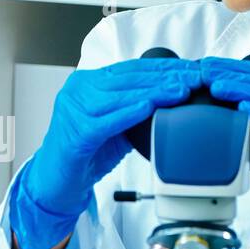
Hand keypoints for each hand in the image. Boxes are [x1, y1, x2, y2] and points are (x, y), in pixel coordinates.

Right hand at [12, 57, 202, 248]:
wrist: (56, 181)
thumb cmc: (86, 152)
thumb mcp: (114, 122)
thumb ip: (134, 106)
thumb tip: (173, 95)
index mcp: (87, 83)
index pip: (130, 69)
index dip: (162, 67)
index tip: (189, 68)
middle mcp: (78, 91)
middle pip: (128, 79)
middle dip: (164, 77)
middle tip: (193, 77)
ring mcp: (73, 111)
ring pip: (120, 96)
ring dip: (154, 92)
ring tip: (180, 90)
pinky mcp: (75, 134)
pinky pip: (107, 121)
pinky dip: (129, 113)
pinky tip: (149, 108)